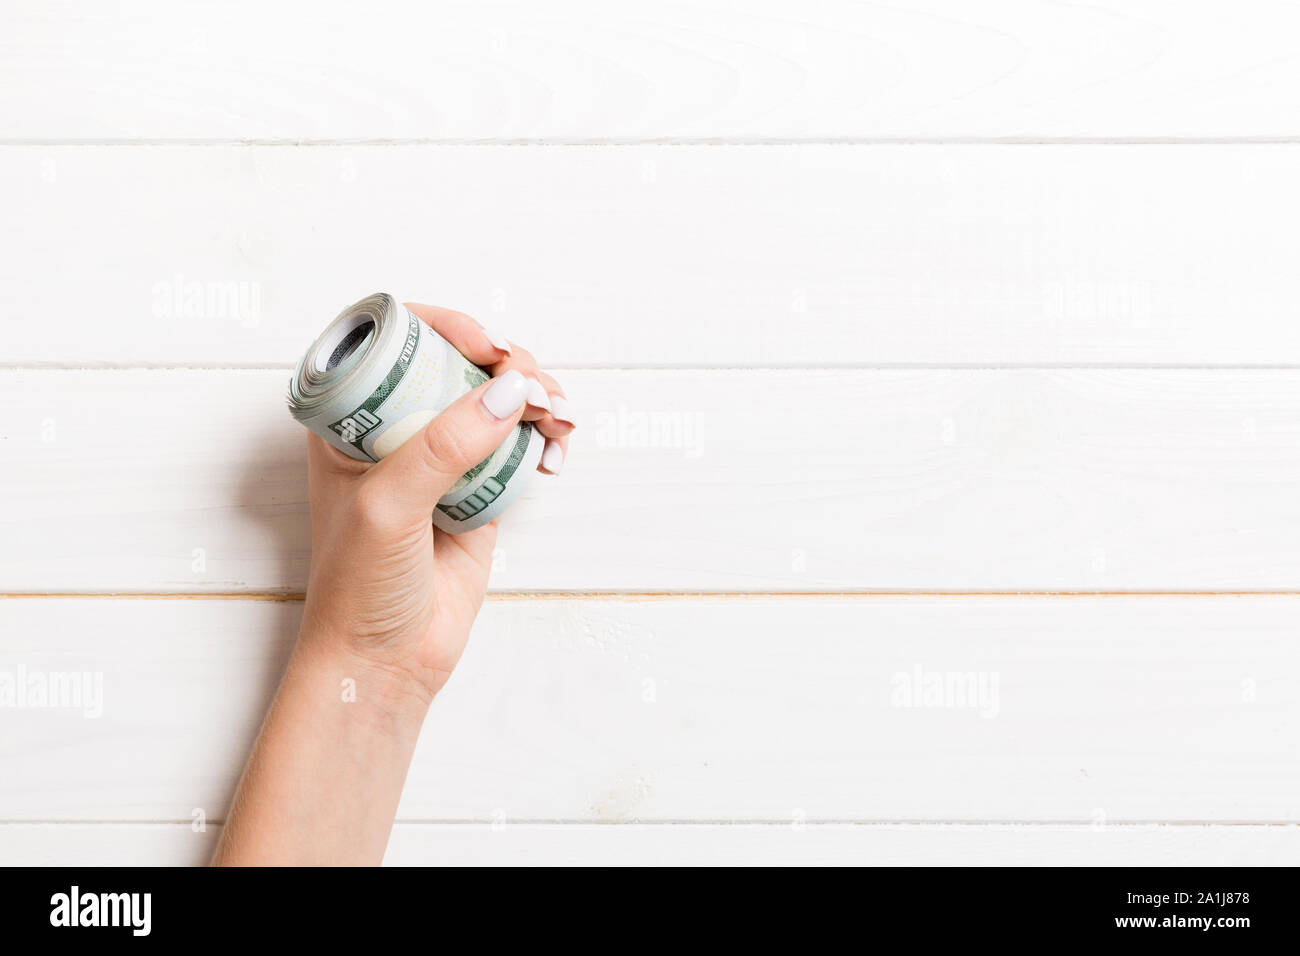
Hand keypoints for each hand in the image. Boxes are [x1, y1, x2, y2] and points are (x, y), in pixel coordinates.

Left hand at [299, 303, 574, 701]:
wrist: (383, 661)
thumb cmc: (357, 586)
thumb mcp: (389, 506)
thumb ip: (445, 446)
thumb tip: (510, 392)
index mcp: (351, 418)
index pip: (397, 342)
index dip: (446, 327)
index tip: (487, 344)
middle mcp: (396, 429)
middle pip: (458, 363)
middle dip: (507, 364)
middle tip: (535, 388)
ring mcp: (441, 459)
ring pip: (495, 400)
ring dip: (535, 397)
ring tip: (559, 418)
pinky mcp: (479, 489)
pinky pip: (519, 445)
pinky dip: (546, 437)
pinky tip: (558, 450)